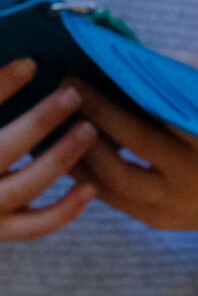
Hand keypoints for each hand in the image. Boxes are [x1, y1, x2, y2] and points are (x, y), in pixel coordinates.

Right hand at [0, 60, 99, 240]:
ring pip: (26, 184)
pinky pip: (37, 225)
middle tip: (72, 94)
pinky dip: (65, 209)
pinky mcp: (1, 231)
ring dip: (60, 157)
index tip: (30, 64)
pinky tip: (90, 187)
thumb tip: (25, 66)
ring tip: (88, 130)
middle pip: (3, 148)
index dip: (0, 85)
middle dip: (39, 120)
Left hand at [68, 78, 197, 251]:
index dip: (120, 97)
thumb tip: (139, 58)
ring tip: (62, 121)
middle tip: (66, 90)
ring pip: (113, 179)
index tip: (88, 75)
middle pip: (133, 145)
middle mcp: (192, 179)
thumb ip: (191, 79)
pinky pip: (111, 198)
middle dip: (93, 115)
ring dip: (80, 147)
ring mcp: (173, 205)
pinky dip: (85, 172)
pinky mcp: (156, 220)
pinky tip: (68, 150)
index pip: (162, 118)